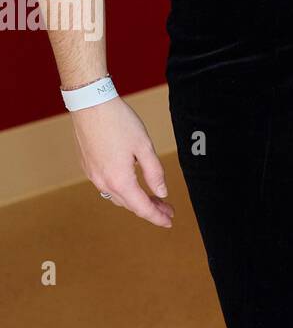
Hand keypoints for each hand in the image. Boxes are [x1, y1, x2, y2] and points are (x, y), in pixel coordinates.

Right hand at [71, 96, 174, 226]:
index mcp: (119, 180)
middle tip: (167, 210)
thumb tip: (162, 193)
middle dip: (150, 209)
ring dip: (136, 199)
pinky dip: (124, 190)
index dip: (157, 216)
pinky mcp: (89, 166)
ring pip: (117, 196)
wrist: (90, 106)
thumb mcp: (144, 146)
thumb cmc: (119, 123)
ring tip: (154, 198)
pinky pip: (108, 186)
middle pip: (129, 204)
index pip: (141, 207)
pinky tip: (133, 184)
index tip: (169, 221)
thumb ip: (154, 172)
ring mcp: (93, 175)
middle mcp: (103, 182)